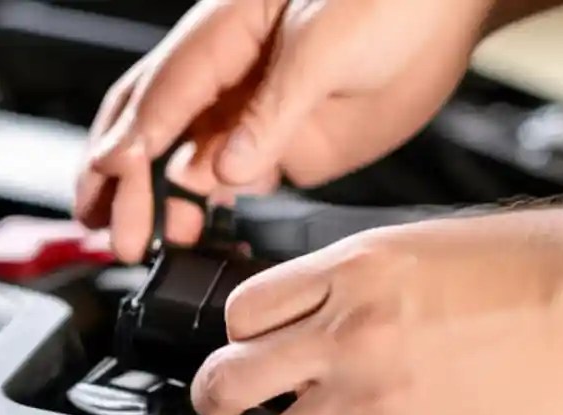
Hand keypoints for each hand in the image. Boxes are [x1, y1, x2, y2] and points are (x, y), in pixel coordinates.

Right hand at [73, 0, 497, 262]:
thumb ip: (274, 110)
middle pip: (148, 127)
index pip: (161, 93)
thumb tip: (224, 167)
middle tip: (112, 229)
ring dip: (153, 202)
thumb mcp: (329, 43)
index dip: (131, 141)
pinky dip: (200, 212)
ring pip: (179, 162)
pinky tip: (186, 237)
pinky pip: (226, 184)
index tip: (111, 184)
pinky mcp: (279, 147)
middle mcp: (225, 75)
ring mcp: (249, 114)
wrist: (452, 9)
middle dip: (118, 179)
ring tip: (141, 244)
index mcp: (224, 31)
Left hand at [189, 202, 562, 414]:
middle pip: (228, 381)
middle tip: (224, 405)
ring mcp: (378, 398)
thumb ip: (351, 283)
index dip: (237, 334)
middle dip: (218, 398)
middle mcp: (350, 333)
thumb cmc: (535, 265)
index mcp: (350, 270)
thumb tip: (307, 316)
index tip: (243, 348)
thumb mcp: (418, 244)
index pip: (242, 310)